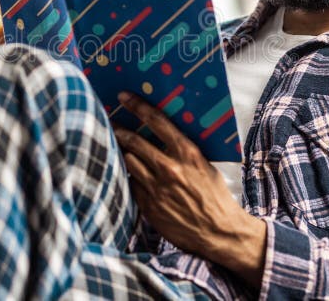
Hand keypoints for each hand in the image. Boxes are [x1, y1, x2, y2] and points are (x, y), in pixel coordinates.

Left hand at [113, 91, 266, 288]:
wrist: (218, 232)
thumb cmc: (215, 196)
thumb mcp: (205, 166)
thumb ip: (185, 151)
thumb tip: (166, 134)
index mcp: (187, 153)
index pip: (157, 121)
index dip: (137, 106)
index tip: (124, 97)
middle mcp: (169, 167)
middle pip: (134, 140)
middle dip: (119, 128)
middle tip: (110, 120)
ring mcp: (156, 187)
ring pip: (128, 160)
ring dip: (122, 151)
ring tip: (116, 144)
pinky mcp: (148, 205)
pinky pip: (131, 183)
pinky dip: (130, 175)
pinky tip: (130, 172)